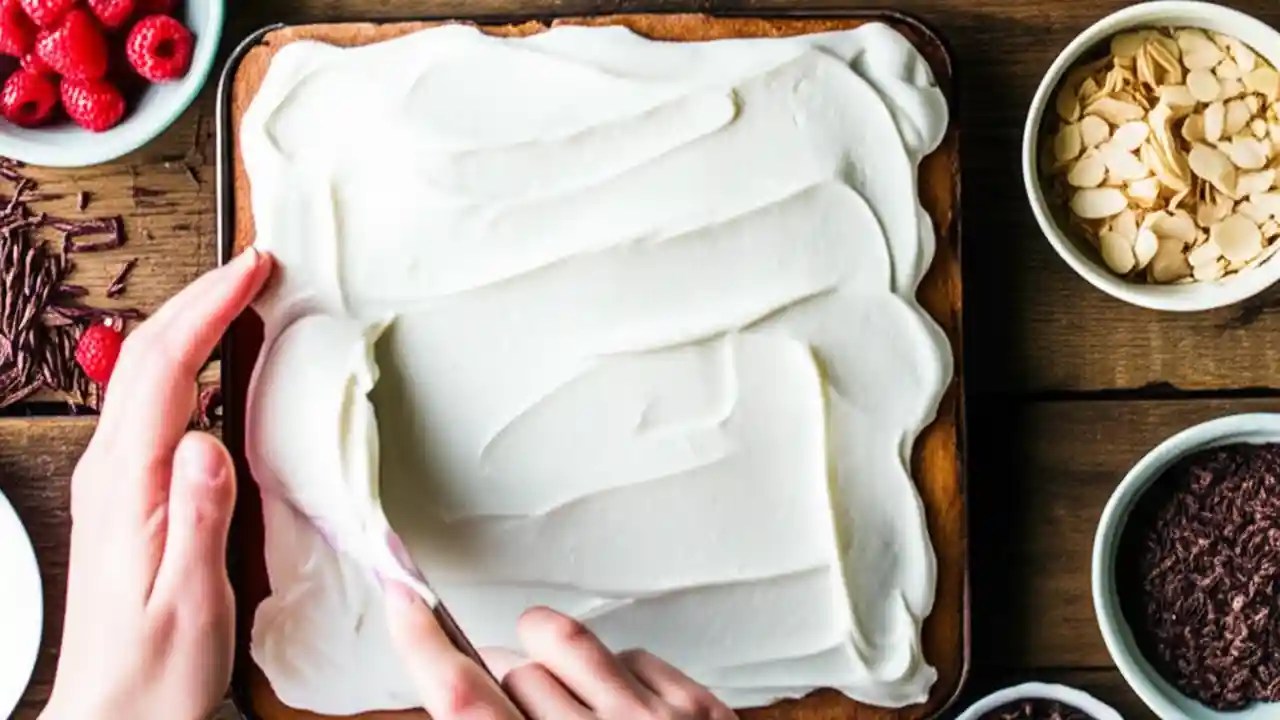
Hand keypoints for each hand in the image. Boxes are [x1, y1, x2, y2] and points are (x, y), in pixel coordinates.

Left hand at [41, 250, 272, 719]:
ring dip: (195, 326)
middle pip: (149, 357)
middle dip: (201, 299)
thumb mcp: (189, 600)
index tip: (252, 270)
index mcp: (127, 485)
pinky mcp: (130, 493)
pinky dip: (192, 368)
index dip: (209, 309)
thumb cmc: (155, 669)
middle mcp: (112, 471)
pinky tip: (222, 372)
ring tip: (245, 302)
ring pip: (151, 377)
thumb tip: (209, 441)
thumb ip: (198, 517)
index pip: (167, 370)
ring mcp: (117, 479)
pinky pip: (159, 407)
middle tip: (256, 267)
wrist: (112, 714)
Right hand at [382, 580, 736, 719]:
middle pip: (513, 672)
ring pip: (565, 642)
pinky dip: (613, 673)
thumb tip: (464, 697)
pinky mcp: (700, 708)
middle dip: (501, 681)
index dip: (425, 646)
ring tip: (553, 687)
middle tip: (513, 710)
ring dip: (546, 655)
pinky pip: (629, 653)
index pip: (468, 701)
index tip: (403, 598)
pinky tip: (617, 710)